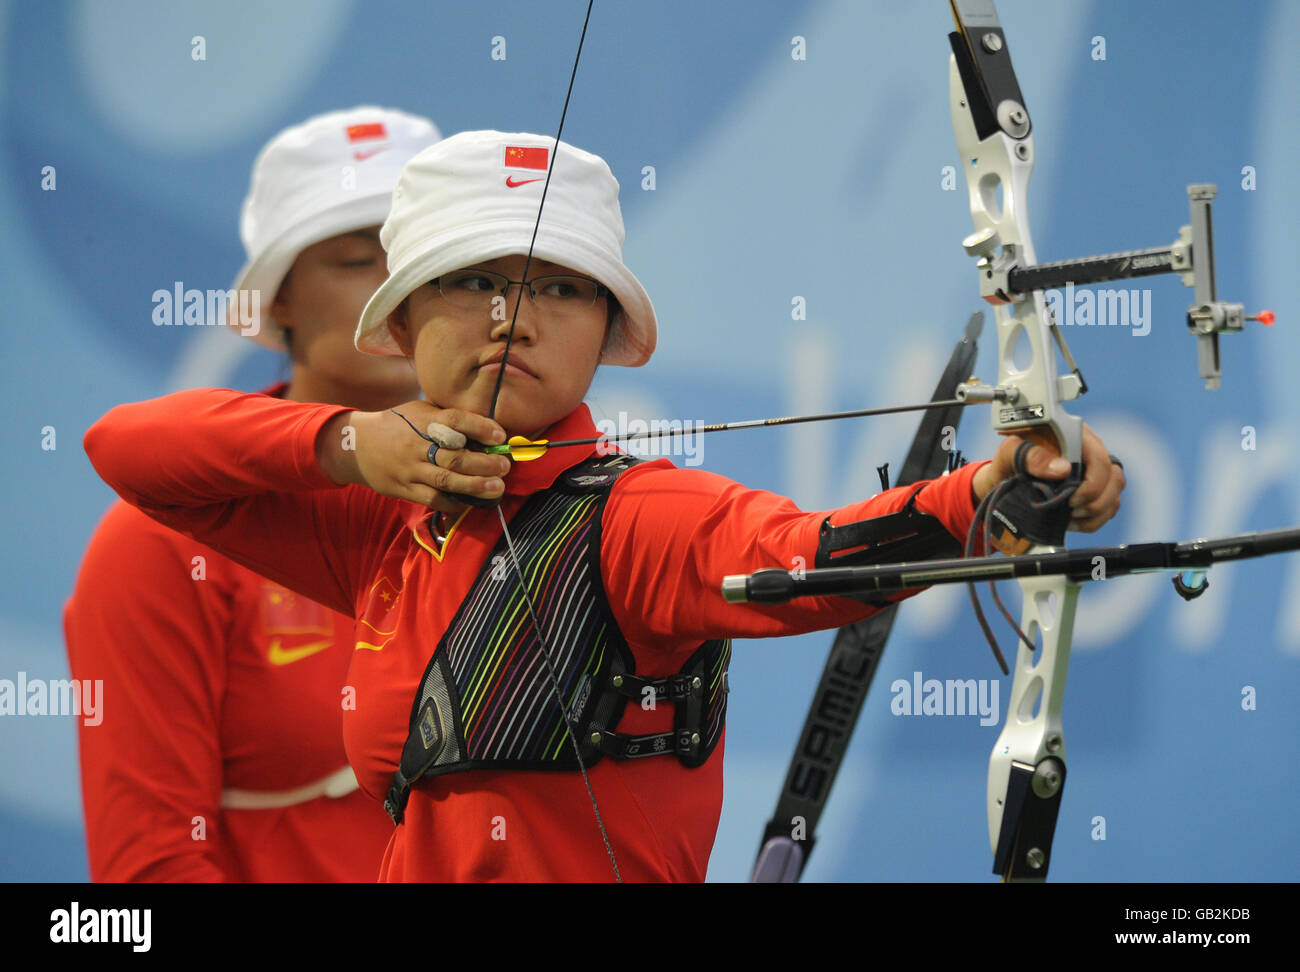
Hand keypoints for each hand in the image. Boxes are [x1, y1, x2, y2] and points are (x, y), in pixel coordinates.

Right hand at [317, 403, 509, 511]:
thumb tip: (486, 423)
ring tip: (498, 487)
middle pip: (454, 456)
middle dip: (484, 463)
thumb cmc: (397, 425)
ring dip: (475, 485)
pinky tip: (470, 501)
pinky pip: (432, 498)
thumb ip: (446, 416)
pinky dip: (454, 501)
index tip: (500, 436)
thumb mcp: (418, 411)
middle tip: (505, 466)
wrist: (356, 446)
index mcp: (423, 420)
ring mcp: (410, 469)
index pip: (455, 420)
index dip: (480, 427)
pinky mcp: (404, 489)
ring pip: (446, 480)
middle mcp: (417, 445)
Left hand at [971, 422, 1123, 531]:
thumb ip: (1030, 456)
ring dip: (1096, 512)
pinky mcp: (1094, 489)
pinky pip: (1110, 507)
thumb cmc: (1009, 460)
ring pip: (1115, 493)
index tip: (1070, 498)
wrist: (1003, 478)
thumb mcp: (1010, 454)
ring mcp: (1094, 470)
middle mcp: (1089, 451)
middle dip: (1095, 501)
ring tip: (1070, 517)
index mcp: (1073, 435)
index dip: (1092, 482)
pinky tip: (1073, 522)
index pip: (1099, 458)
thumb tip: (1062, 469)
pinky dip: (1094, 520)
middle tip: (1070, 510)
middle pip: (1113, 477)